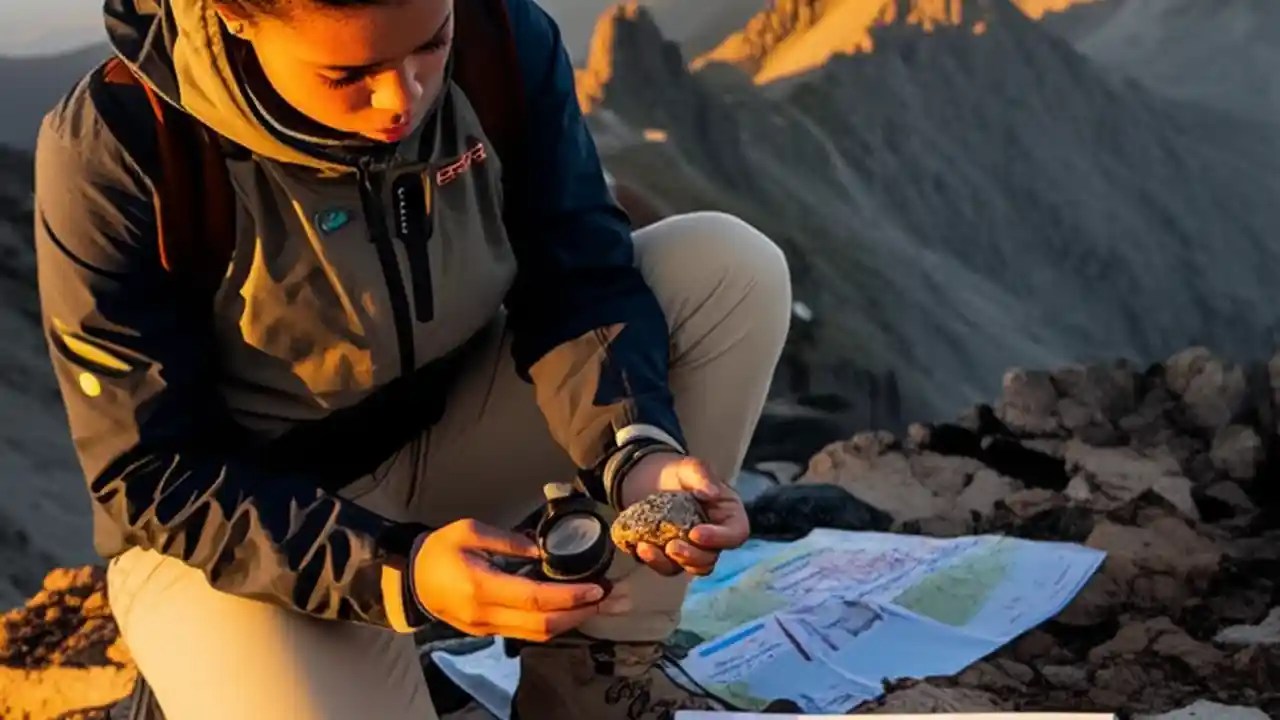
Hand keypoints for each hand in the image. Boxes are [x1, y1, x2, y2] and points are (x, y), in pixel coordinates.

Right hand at [411, 519, 629, 640]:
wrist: (411, 579)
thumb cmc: (439, 550)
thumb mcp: (469, 530)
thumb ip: (506, 539)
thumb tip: (540, 548)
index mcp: (481, 586)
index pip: (534, 598)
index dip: (569, 596)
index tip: (597, 588)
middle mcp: (487, 614)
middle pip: (543, 624)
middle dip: (581, 613)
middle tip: (612, 599)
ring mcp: (488, 628)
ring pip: (538, 634)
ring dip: (573, 621)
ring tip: (601, 605)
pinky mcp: (490, 632)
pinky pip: (528, 633)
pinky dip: (555, 623)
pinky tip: (574, 610)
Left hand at [619, 453, 749, 576]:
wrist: (653, 480)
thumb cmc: (680, 473)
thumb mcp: (690, 467)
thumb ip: (702, 476)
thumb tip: (711, 493)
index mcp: (728, 517)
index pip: (735, 535)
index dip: (719, 539)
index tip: (696, 533)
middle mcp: (713, 539)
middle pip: (709, 559)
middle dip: (691, 557)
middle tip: (672, 546)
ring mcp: (691, 550)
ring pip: (684, 568)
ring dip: (666, 563)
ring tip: (645, 548)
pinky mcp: (669, 556)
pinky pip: (662, 564)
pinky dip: (649, 559)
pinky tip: (635, 546)